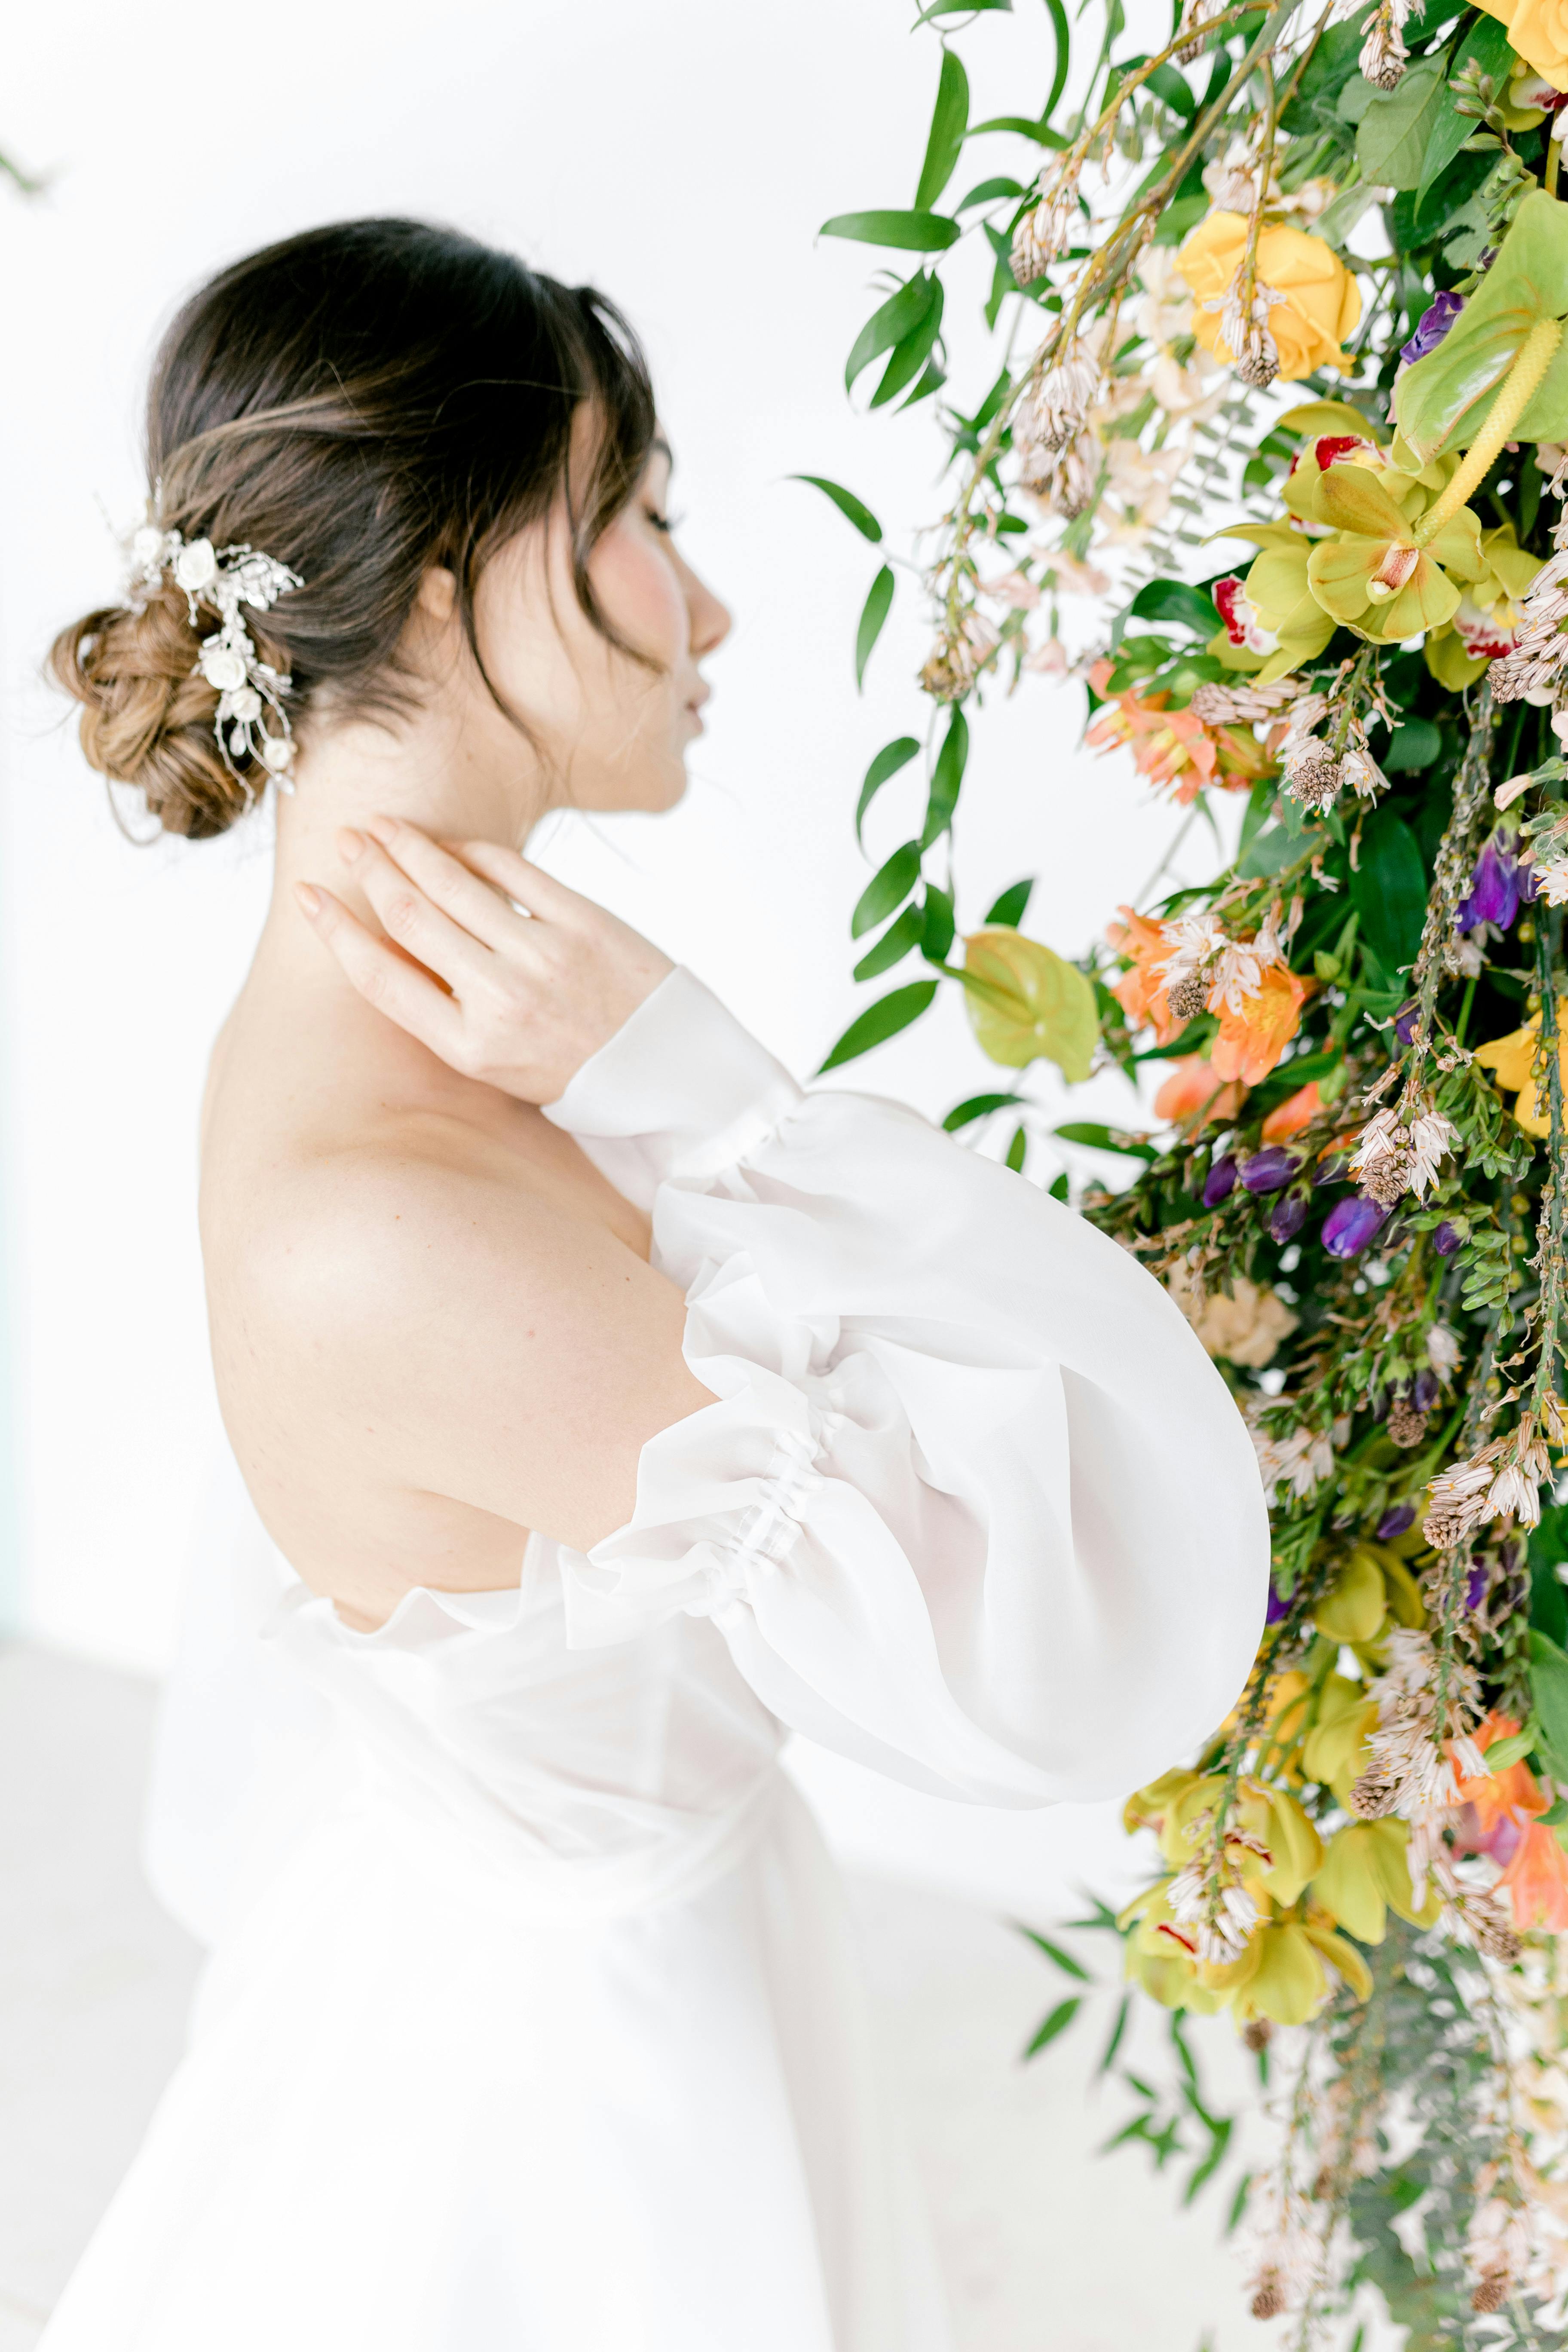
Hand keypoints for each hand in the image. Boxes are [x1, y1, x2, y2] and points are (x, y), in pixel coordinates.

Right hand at [295, 818, 673, 1103]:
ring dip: (410, 847)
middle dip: (370, 871)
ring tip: (383, 826)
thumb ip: (448, 1010)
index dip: (336, 931)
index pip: (381, 978)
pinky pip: (513, 872)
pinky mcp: (585, 924)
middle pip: (411, 917)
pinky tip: (452, 843)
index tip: (306, 895)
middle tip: (345, 840)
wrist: (669, 1071)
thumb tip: (395, 939)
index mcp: (470, 1047)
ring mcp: (543, 958)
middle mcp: (501, 1002)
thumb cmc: (574, 1069)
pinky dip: (475, 851)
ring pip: (454, 884)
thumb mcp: (500, 1066)